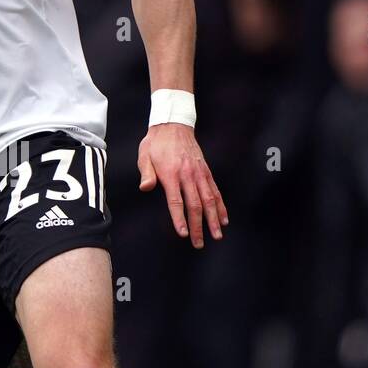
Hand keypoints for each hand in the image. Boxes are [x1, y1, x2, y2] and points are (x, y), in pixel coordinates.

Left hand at [138, 122, 227, 247]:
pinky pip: (215, 190)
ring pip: (209, 199)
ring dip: (213, 219)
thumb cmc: (156, 143)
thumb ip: (146, 173)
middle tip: (199, 243)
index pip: (176, 201)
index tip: (184, 233)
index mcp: (171, 174)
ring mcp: (199, 173)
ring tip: (217, 235)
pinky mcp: (206, 171)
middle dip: (198, 226)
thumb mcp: (144, 155)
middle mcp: (187, 175)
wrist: (173, 124)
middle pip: (195, 205)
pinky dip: (220, 205)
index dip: (180, 218)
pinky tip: (224, 218)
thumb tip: (145, 188)